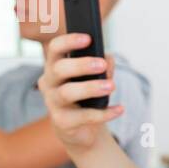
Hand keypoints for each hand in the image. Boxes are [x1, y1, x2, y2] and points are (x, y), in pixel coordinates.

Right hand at [37, 33, 122, 153]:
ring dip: (91, 88)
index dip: (69, 41)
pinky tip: (119, 109)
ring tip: (111, 86)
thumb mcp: (95, 78)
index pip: (55, 49)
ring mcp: (53, 103)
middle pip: (59, 69)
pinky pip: (83, 116)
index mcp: (55, 66)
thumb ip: (102, 66)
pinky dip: (104, 113)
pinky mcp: (61, 122)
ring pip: (67, 92)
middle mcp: (49, 83)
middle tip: (102, 64)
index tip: (88, 38)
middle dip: (81, 65)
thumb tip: (107, 59)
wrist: (81, 129)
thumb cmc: (87, 96)